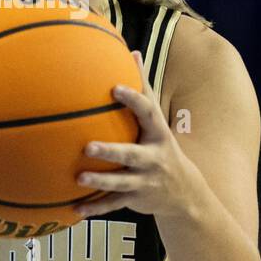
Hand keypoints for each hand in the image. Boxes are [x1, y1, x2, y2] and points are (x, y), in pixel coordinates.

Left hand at [74, 50, 205, 219]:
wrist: (185, 193)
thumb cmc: (161, 145)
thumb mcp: (158, 119)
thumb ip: (144, 88)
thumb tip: (132, 51)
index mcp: (158, 134)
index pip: (148, 113)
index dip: (133, 100)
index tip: (114, 88)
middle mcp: (153, 158)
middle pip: (132, 154)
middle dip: (111, 151)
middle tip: (88, 146)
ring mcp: (145, 181)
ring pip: (121, 182)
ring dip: (100, 181)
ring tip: (79, 178)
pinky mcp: (136, 199)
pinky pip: (113, 204)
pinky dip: (95, 207)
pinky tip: (75, 209)